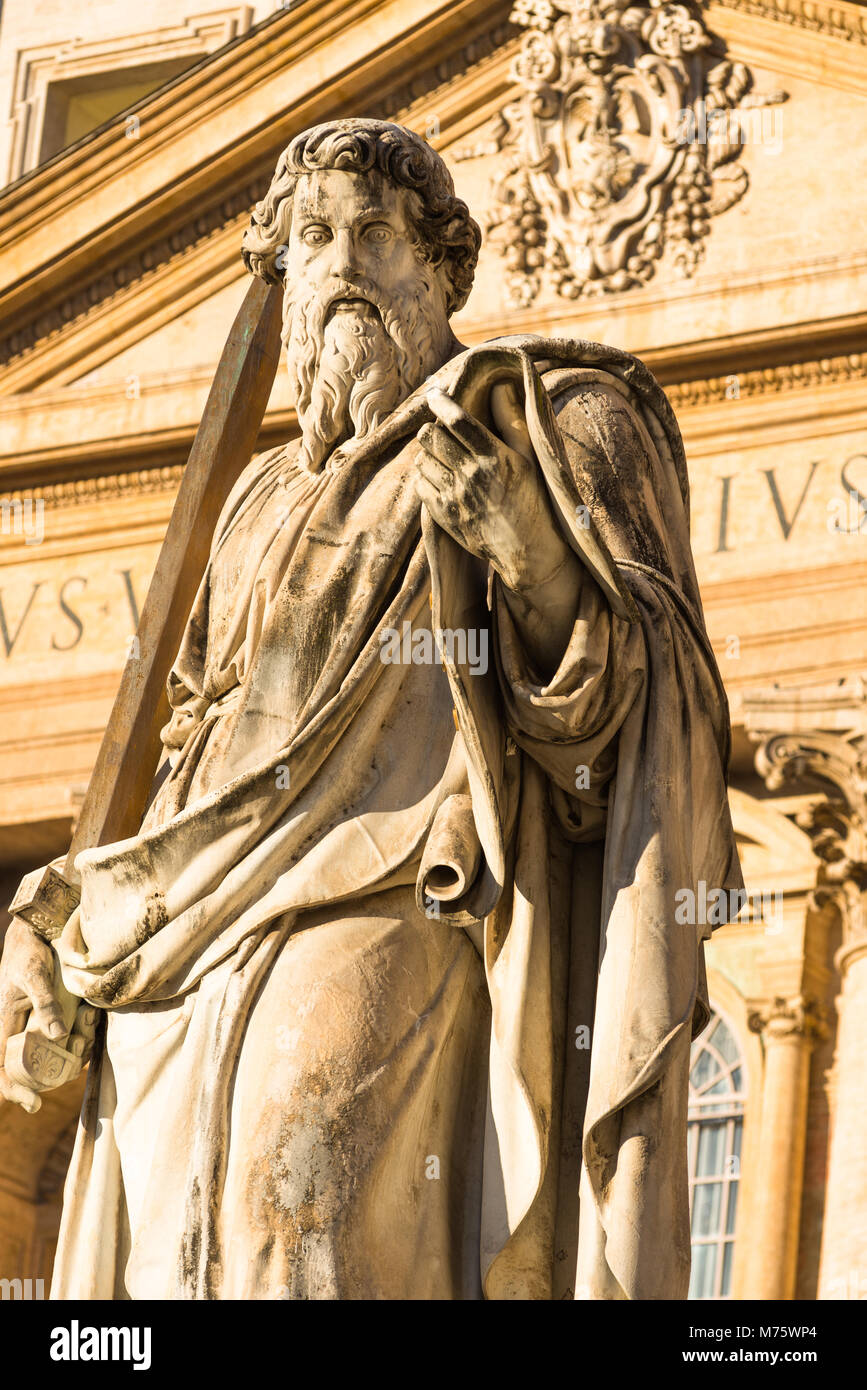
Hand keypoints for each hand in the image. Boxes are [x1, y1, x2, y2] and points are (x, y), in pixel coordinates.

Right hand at [0, 917, 95, 1112]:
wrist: (39, 933)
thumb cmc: (28, 953)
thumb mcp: (34, 975)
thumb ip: (45, 1004)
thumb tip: (57, 1035)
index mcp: (6, 1025)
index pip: (3, 1069)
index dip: (14, 1090)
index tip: (34, 1104)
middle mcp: (22, 1031)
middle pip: (38, 1069)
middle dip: (61, 1067)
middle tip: (81, 1044)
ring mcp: (39, 1027)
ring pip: (58, 1055)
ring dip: (76, 1048)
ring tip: (88, 1022)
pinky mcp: (56, 1018)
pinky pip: (70, 1039)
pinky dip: (83, 1035)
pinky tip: (91, 1017)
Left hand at [416, 388, 571, 593]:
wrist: (526, 551)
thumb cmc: (532, 499)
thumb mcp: (530, 459)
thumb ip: (512, 422)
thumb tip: (499, 387)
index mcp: (494, 458)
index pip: (458, 421)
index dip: (442, 403)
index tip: (435, 394)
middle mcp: (472, 476)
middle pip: (431, 438)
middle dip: (431, 429)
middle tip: (438, 431)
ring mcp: (455, 497)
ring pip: (422, 460)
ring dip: (428, 454)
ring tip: (442, 457)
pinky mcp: (444, 516)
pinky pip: (420, 485)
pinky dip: (426, 478)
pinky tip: (440, 479)